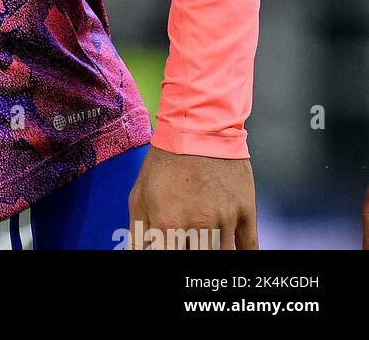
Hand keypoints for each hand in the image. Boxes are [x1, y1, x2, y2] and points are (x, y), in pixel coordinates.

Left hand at [128, 146, 257, 248]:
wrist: (199, 126)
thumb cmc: (164, 162)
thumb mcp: (140, 194)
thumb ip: (139, 233)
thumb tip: (138, 256)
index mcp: (168, 222)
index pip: (168, 260)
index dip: (167, 259)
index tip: (167, 250)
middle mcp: (198, 225)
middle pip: (198, 260)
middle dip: (189, 253)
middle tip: (186, 244)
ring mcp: (225, 220)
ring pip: (222, 257)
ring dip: (213, 254)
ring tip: (203, 245)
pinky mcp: (246, 212)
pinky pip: (249, 250)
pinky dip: (241, 256)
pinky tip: (229, 252)